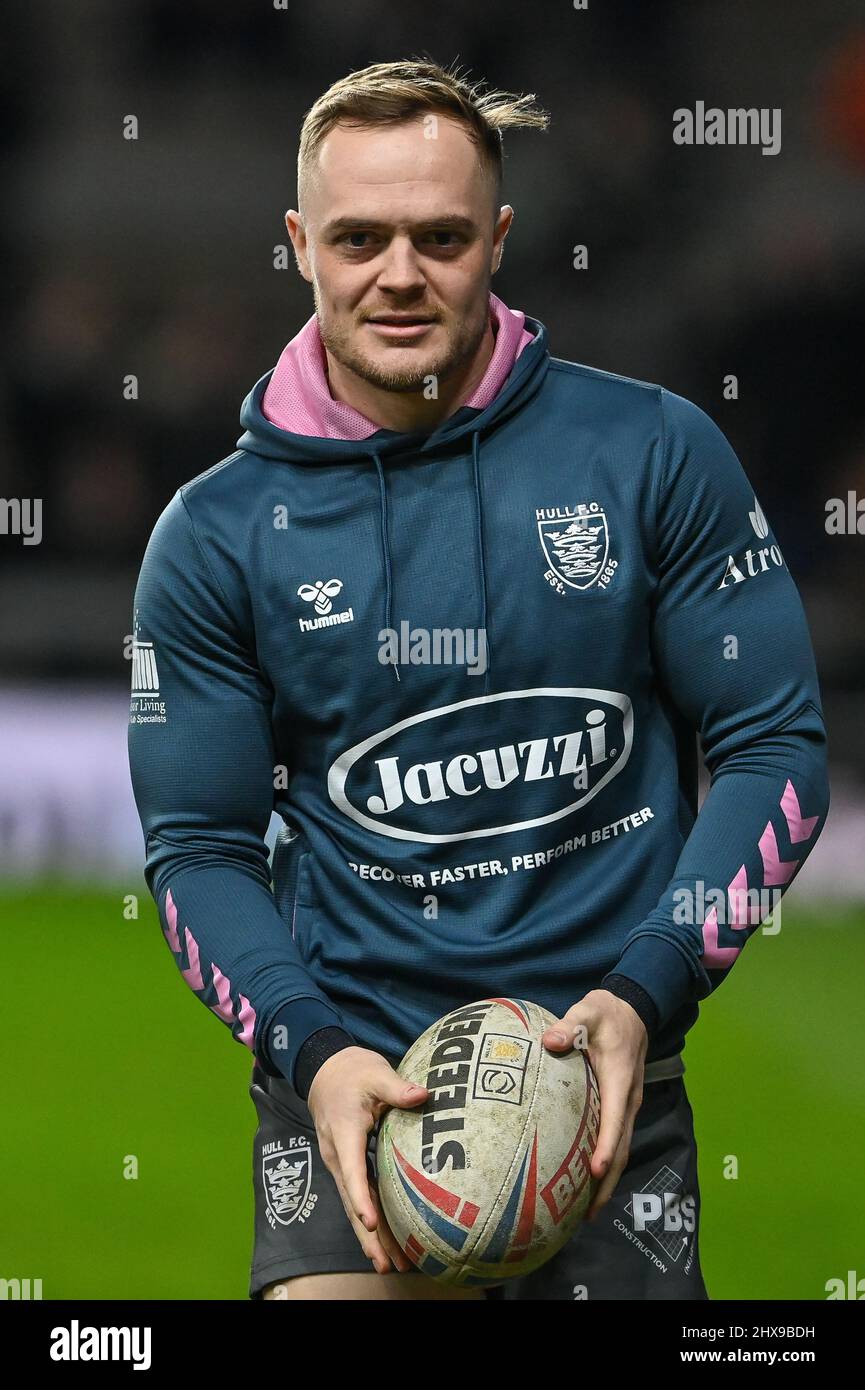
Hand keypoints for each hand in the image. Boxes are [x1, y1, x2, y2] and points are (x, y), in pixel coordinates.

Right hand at [307, 1045, 428, 1273]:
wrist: (325, 1070)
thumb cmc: (353, 1072)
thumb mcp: (375, 1074)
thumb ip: (397, 1087)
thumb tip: (424, 1094)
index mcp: (344, 1132)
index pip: (351, 1170)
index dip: (361, 1197)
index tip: (370, 1222)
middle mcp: (337, 1154)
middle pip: (351, 1201)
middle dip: (368, 1235)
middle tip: (387, 1263)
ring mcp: (340, 1163)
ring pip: (353, 1205)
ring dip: (370, 1237)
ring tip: (390, 1265)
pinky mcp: (346, 1165)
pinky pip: (357, 1197)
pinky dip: (370, 1222)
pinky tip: (384, 1241)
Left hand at [541, 989, 647, 1220]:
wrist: (632, 1009)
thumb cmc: (606, 1013)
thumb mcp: (588, 1011)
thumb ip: (571, 1025)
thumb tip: (549, 1041)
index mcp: (620, 1080)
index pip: (615, 1120)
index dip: (606, 1146)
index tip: (596, 1170)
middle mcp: (629, 1099)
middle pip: (622, 1147)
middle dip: (608, 1181)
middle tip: (588, 1212)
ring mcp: (628, 1105)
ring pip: (622, 1149)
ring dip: (609, 1179)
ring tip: (588, 1210)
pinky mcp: (622, 1107)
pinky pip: (616, 1140)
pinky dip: (607, 1163)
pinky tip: (589, 1180)